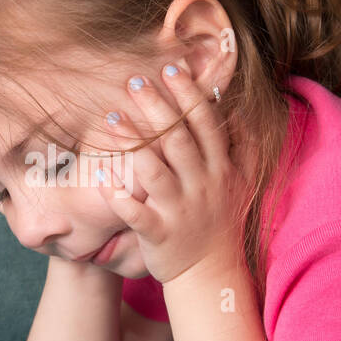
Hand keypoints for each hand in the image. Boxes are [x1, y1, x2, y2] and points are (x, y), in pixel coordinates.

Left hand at [94, 63, 247, 283]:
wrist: (213, 273)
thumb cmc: (221, 219)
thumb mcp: (241, 181)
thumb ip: (241, 145)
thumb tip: (240, 109)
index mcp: (220, 169)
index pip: (205, 124)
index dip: (188, 95)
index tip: (170, 67)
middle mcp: (201, 186)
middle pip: (178, 140)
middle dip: (157, 109)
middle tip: (133, 80)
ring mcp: (179, 211)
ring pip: (154, 172)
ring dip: (132, 143)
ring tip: (110, 117)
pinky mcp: (158, 234)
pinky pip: (135, 213)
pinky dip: (117, 195)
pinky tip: (99, 174)